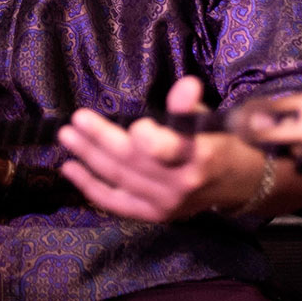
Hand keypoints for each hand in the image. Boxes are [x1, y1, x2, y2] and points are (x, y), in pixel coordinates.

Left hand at [58, 76, 222, 221]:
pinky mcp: (152, 215)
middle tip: (77, 119)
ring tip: (67, 136)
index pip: (169, 150)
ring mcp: (164, 204)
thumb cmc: (218, 142)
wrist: (235, 185)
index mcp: (199, 156)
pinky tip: (69, 168)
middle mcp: (180, 184)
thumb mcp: (211, 119)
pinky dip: (89, 186)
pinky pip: (115, 202)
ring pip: (118, 178)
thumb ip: (190, 106)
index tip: (134, 124)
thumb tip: (186, 85)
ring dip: (88, 156)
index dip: (149, 140)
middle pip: (133, 161)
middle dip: (101, 139)